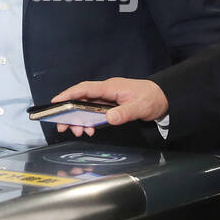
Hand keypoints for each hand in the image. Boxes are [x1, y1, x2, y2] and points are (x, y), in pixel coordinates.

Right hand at [49, 77, 168, 137]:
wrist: (164, 98)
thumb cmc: (152, 98)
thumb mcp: (140, 107)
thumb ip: (125, 112)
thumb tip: (110, 118)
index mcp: (110, 87)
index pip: (85, 89)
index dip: (69, 94)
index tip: (56, 102)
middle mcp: (106, 91)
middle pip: (81, 99)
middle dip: (69, 112)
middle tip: (62, 126)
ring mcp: (108, 98)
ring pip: (86, 107)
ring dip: (78, 119)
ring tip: (76, 131)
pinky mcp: (110, 105)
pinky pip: (93, 112)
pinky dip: (88, 121)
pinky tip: (89, 130)